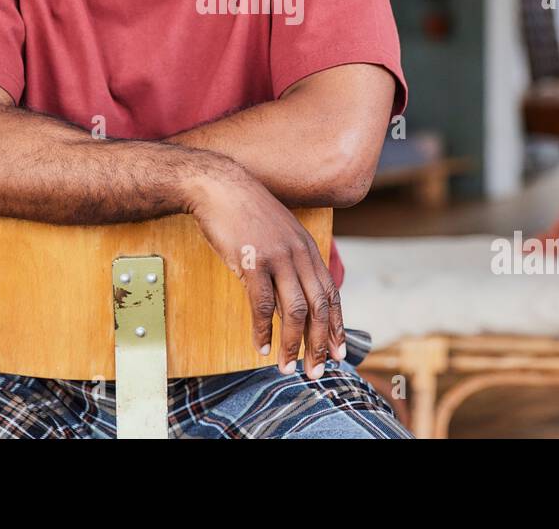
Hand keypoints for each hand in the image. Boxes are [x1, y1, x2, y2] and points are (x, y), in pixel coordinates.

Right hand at [186, 163, 344, 378]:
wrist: (220, 187)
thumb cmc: (246, 212)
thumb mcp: (280, 230)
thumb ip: (293, 256)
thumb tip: (296, 287)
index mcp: (307, 248)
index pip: (330, 293)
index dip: (336, 325)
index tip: (339, 351)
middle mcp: (298, 254)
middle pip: (318, 307)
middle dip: (320, 343)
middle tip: (317, 370)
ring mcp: (277, 257)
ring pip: (294, 310)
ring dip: (293, 344)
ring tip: (288, 367)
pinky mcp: (252, 262)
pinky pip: (262, 305)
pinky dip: (263, 330)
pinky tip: (262, 347)